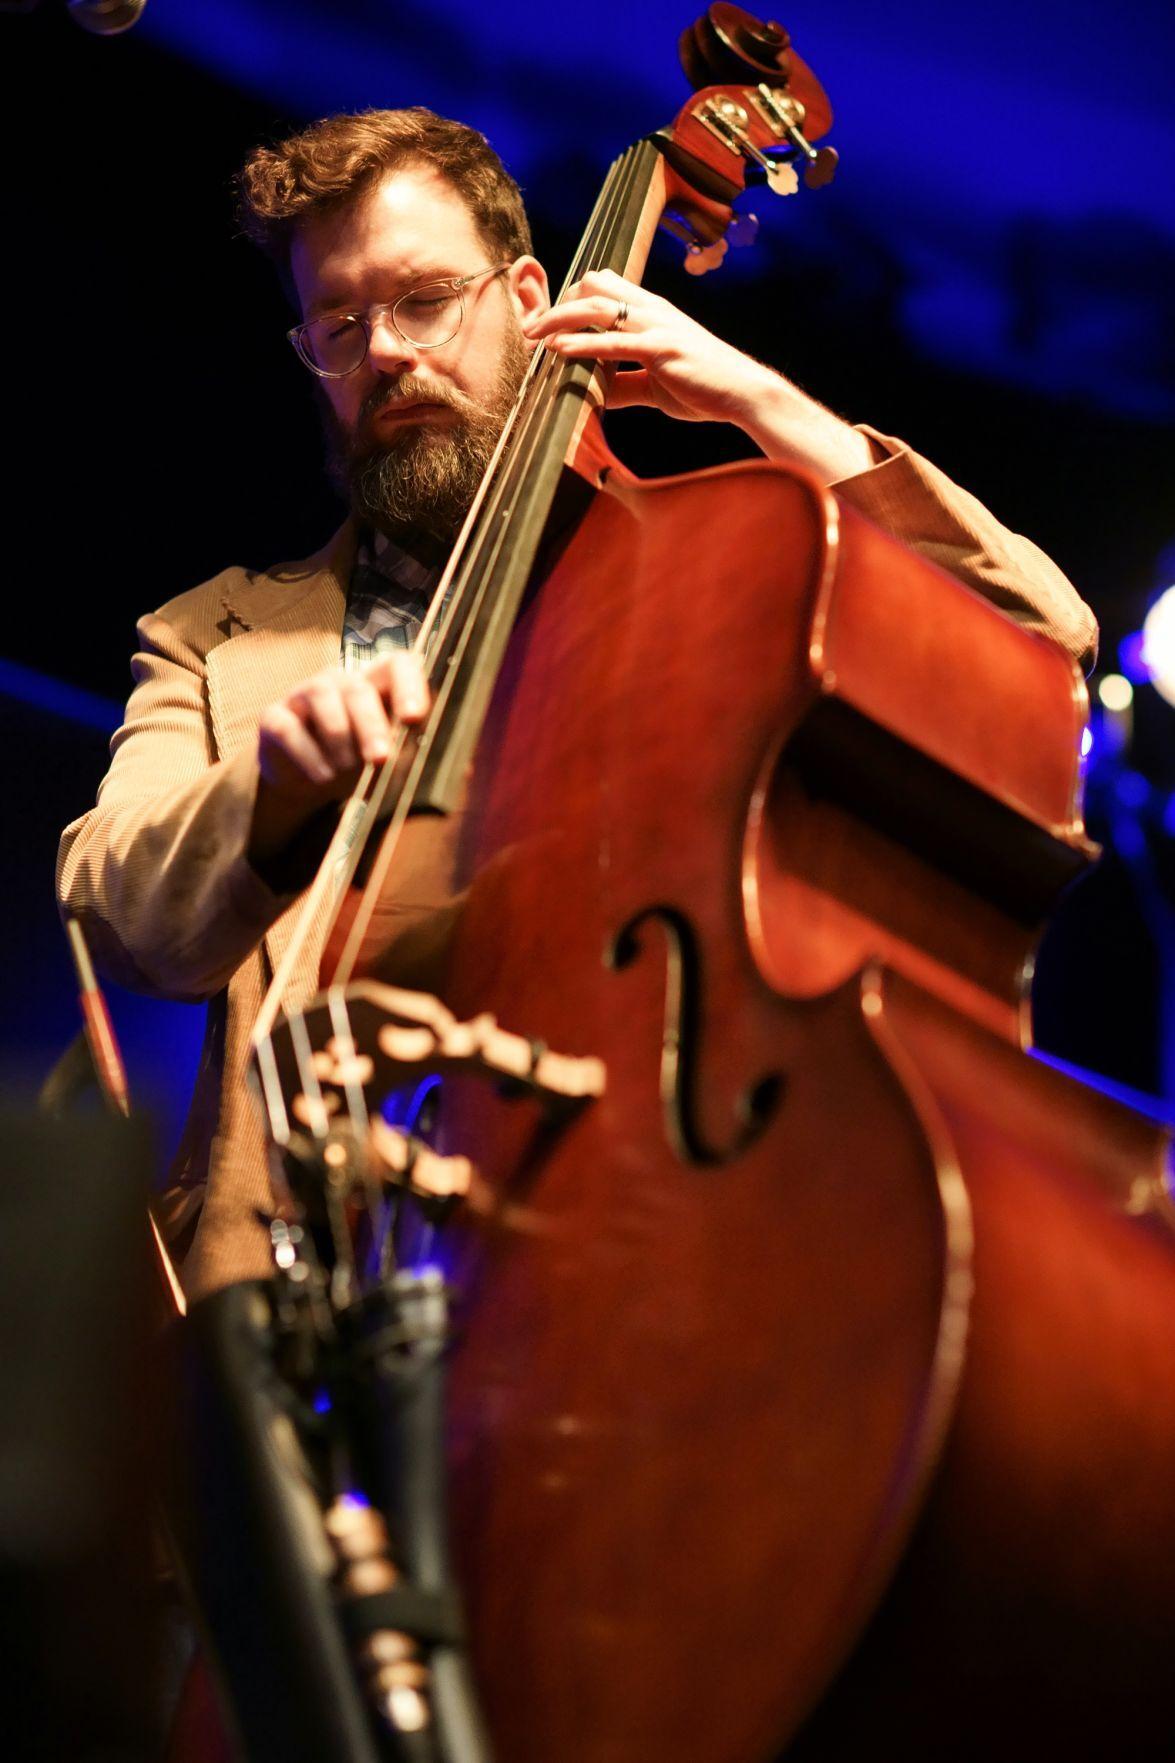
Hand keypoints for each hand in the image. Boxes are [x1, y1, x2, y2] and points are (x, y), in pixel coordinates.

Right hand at [250, 653, 428, 864]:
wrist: (307, 781)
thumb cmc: (360, 763)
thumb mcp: (392, 761)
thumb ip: (423, 757)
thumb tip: (467, 768)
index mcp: (378, 685)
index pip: (398, 664)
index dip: (409, 685)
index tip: (414, 716)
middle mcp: (342, 681)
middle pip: (358, 688)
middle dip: (371, 724)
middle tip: (379, 759)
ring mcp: (304, 695)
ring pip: (322, 697)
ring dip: (338, 738)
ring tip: (346, 772)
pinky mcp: (274, 717)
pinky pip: (287, 727)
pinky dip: (306, 755)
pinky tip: (320, 777)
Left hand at [523, 267, 770, 425]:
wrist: (743, 394)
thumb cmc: (703, 388)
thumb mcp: (656, 385)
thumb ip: (624, 385)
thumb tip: (595, 395)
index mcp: (651, 311)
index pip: (602, 286)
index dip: (571, 301)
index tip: (547, 327)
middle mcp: (652, 309)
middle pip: (594, 284)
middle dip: (559, 304)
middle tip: (533, 332)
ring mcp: (657, 326)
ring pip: (597, 308)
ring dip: (559, 319)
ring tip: (532, 336)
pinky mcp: (661, 350)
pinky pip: (614, 343)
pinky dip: (582, 345)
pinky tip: (558, 351)